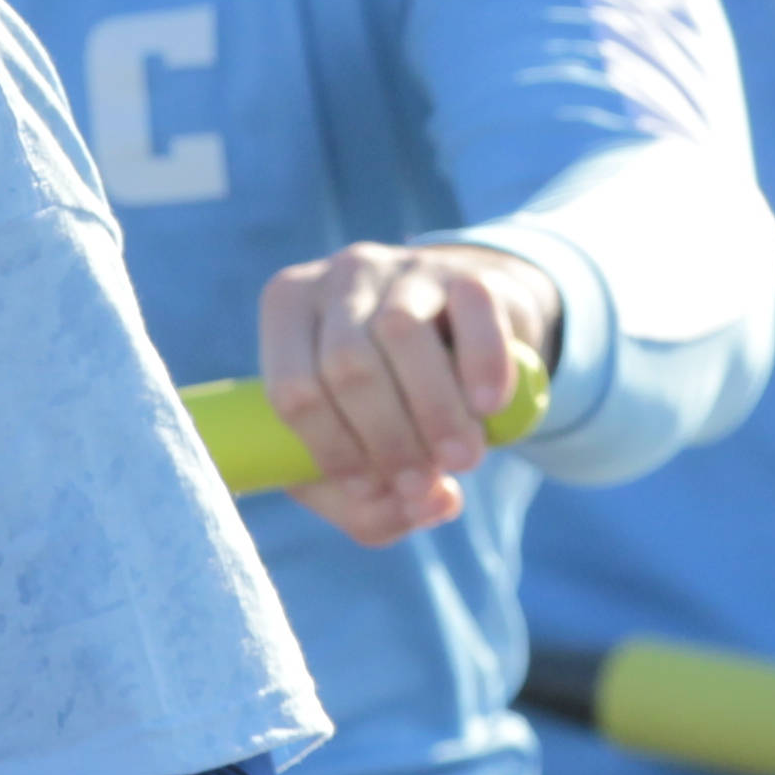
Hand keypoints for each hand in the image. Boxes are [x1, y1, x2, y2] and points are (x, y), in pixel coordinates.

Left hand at [255, 242, 560, 550]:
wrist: (459, 330)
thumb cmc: (387, 403)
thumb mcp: (358, 454)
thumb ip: (373, 507)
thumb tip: (433, 505)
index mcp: (286, 312)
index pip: (292, 391)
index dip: (332, 452)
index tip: (372, 492)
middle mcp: (336, 279)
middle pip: (347, 365)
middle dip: (388, 440)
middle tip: (420, 485)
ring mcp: (401, 268)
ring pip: (401, 333)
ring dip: (435, 411)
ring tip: (462, 461)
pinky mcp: (464, 272)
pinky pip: (471, 313)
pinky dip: (482, 367)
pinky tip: (488, 407)